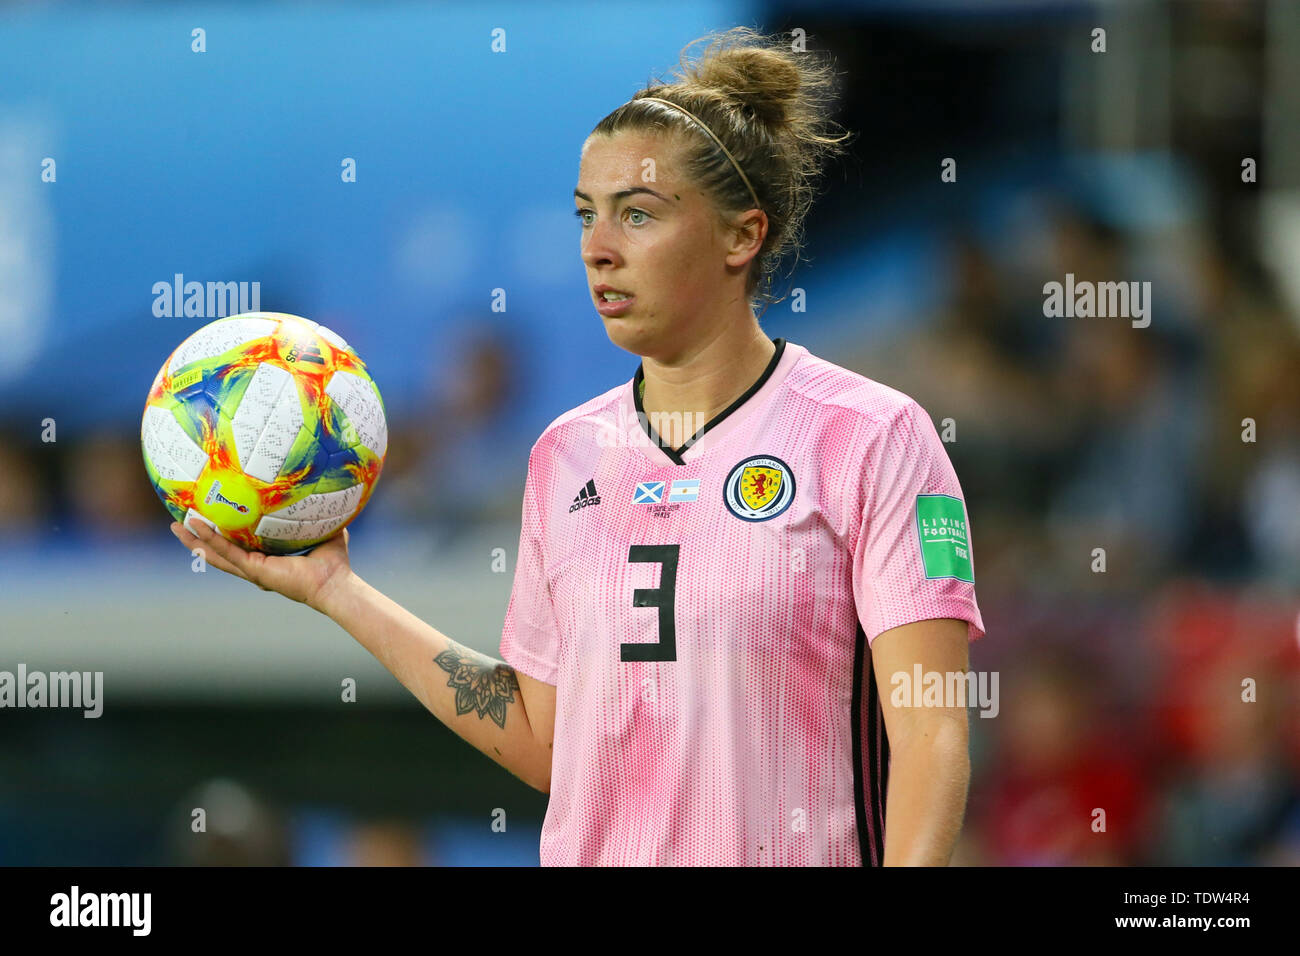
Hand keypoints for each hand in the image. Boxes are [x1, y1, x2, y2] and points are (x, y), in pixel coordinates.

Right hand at [171, 518, 354, 613]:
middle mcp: (256, 567)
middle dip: (198, 539)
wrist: (335, 582)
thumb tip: (322, 489)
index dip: (223, 534)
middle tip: (180, 522)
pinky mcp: (254, 570)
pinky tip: (196, 526)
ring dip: (195, 541)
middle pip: (219, 552)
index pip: (240, 545)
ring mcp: (253, 570)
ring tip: (176, 525)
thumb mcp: (324, 529)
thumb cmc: (334, 561)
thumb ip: (318, 513)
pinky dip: (210, 539)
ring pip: (215, 554)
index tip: (209, 518)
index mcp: (268, 559)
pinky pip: (227, 552)